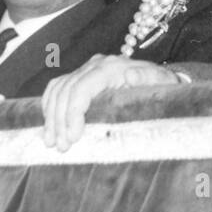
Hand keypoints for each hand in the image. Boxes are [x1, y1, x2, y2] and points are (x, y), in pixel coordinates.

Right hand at [41, 54, 178, 150]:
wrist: (160, 80)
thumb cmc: (161, 87)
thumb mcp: (161, 84)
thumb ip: (148, 79)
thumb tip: (130, 74)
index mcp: (113, 67)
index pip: (82, 87)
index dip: (73, 113)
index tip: (73, 138)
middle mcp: (97, 64)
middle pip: (66, 90)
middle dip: (60, 120)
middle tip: (61, 146)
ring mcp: (88, 68)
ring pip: (58, 89)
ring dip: (52, 116)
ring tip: (51, 141)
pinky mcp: (82, 75)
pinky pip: (58, 86)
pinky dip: (50, 105)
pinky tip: (49, 124)